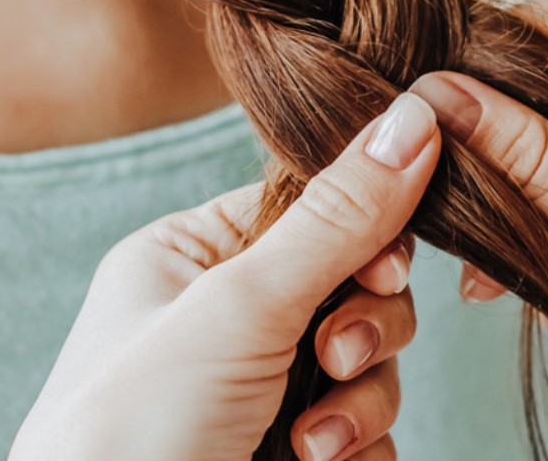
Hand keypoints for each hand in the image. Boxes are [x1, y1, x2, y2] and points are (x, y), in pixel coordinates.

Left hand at [9, 93, 440, 460]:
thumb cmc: (133, 432)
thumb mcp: (238, 308)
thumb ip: (335, 220)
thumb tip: (414, 119)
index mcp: (191, 258)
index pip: (308, 206)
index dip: (362, 229)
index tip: (385, 265)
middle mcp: (227, 317)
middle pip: (355, 284)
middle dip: (364, 327)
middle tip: (334, 357)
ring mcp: (260, 387)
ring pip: (370, 361)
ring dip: (361, 399)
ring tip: (314, 441)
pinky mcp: (291, 448)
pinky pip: (367, 427)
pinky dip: (358, 447)